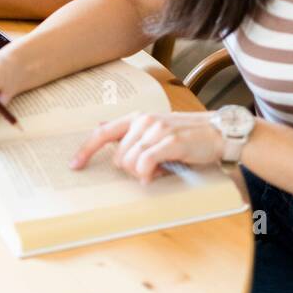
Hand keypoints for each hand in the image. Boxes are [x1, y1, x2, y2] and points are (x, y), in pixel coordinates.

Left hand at [71, 111, 223, 183]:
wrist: (218, 132)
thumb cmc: (187, 135)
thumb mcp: (157, 130)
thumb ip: (132, 133)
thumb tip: (101, 129)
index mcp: (138, 118)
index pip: (103, 133)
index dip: (86, 150)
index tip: (74, 165)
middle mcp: (144, 121)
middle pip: (117, 157)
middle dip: (129, 169)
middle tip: (150, 169)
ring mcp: (157, 130)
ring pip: (130, 162)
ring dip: (142, 173)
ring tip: (161, 168)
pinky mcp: (170, 142)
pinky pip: (145, 165)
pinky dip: (148, 174)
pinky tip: (158, 174)